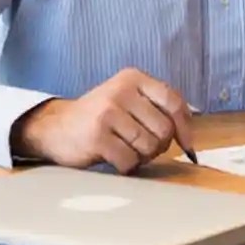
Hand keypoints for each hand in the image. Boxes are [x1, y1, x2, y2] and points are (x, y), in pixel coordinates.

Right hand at [10, 68, 194, 173]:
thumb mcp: (127, 98)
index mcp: (133, 78)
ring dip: (142, 157)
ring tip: (126, 150)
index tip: (187, 143)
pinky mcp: (97, 136)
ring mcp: (108, 113)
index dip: (185, 126)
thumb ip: (156, 106)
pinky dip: (126, 166)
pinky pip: (129, 161)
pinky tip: (114, 158)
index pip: (173, 100)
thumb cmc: (100, 116)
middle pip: (164, 129)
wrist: (55, 127)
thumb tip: (188, 132)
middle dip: (159, 146)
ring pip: (148, 147)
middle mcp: (121, 91)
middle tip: (142, 147)